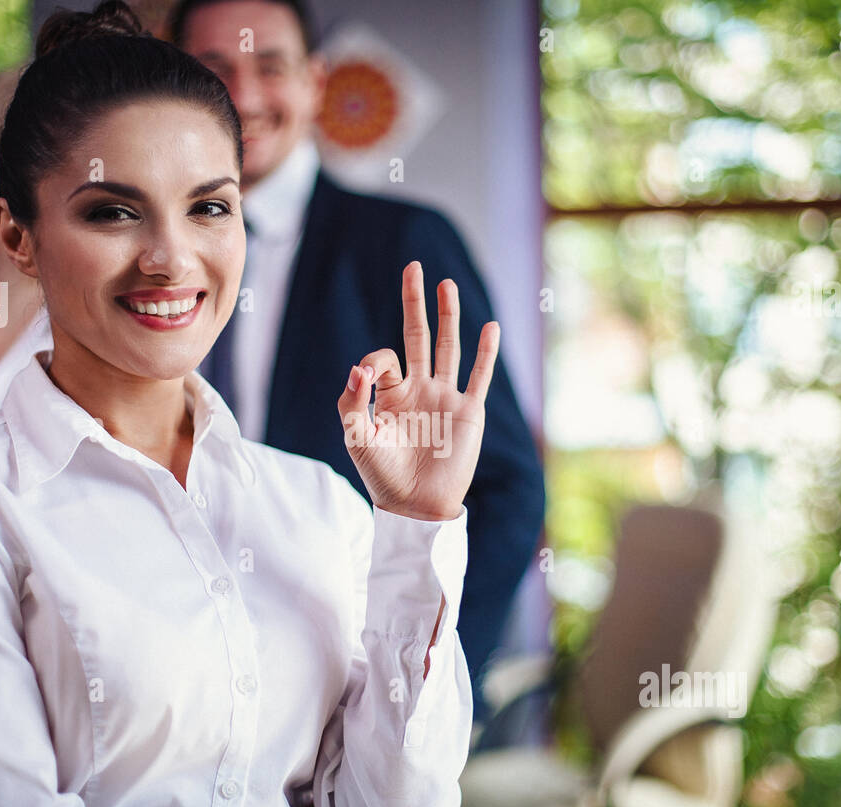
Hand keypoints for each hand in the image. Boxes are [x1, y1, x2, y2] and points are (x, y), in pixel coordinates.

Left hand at [337, 261, 498, 521]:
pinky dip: (485, 352)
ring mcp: (446, 398)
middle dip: (414, 303)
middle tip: (413, 267)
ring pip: (448, 348)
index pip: (384, 359)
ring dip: (448, 315)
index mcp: (391, 394)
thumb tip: (359, 366)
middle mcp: (420, 389)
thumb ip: (352, 401)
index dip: (373, 361)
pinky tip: (488, 326)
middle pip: (418, 336)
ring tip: (446, 284)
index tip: (366, 378)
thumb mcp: (356, 437)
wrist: (415, 507)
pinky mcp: (468, 413)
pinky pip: (479, 377)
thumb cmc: (382, 475)